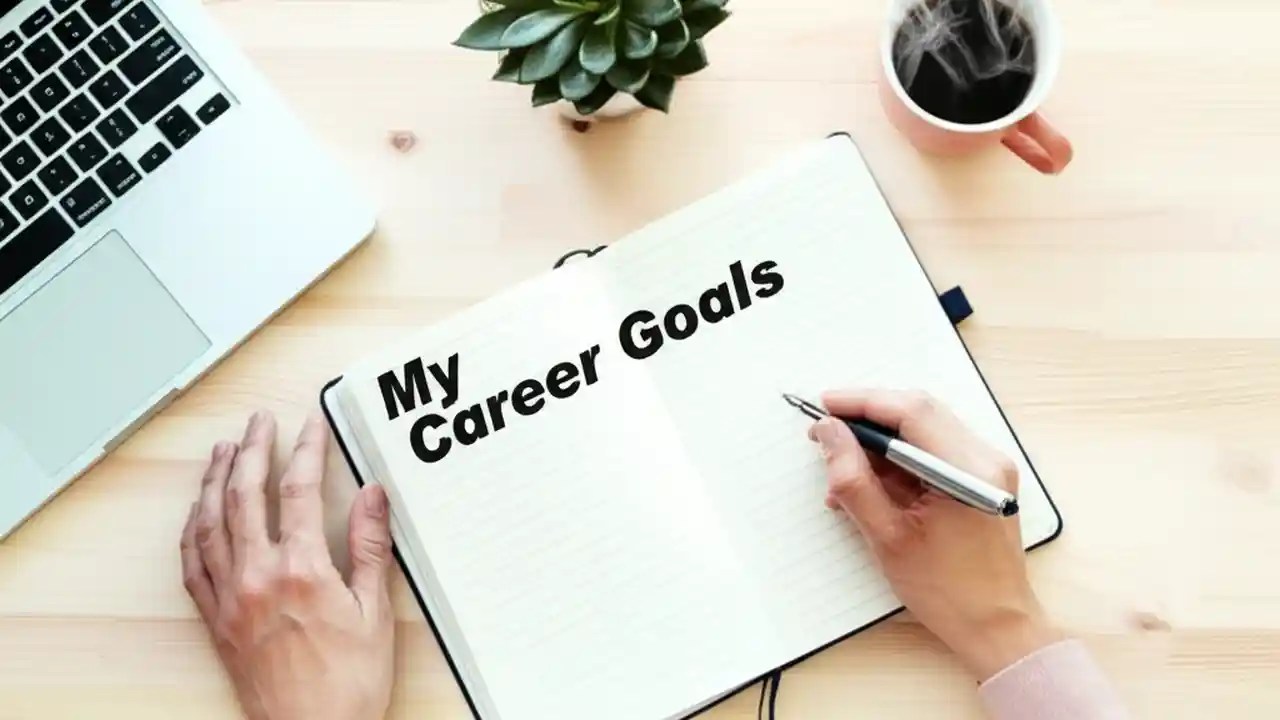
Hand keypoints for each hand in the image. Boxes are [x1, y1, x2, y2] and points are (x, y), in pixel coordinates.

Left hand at [179, 411, 395, 719]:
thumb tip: (372, 497)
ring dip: (214, 481)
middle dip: (252, 450)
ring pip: (210, 523)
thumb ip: (369, 547)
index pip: (299, 491)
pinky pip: (192, 564)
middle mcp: (257, 577)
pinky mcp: (216, 621)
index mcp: (301, 570)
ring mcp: (230, 598)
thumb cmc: (348, 684)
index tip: (310, 427)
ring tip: (222, 451)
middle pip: (245, 495)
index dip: (306, 451)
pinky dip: (193, 531)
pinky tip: (198, 514)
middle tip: (259, 423)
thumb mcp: (374, 612)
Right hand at [809, 390, 1061, 680]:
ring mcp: (986, 468)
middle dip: (867, 417)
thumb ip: (854, 480)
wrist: (996, 627)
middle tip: (826, 432)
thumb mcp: (888, 537)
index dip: (862, 402)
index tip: (823, 407)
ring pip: (923, 430)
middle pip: (918, 412)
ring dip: (879, 442)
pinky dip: (897, 460)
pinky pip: (931, 452)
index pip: (911, 411)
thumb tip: (829, 434)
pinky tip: (868, 483)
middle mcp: (985, 459)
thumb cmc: (948, 592)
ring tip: (841, 468)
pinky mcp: (979, 480)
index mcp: (969, 469)